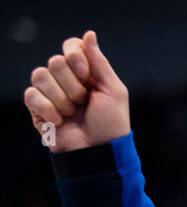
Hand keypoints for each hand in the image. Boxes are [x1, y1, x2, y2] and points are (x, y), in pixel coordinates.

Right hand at [24, 30, 129, 153]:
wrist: (99, 151)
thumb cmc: (111, 124)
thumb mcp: (114, 91)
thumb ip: (100, 63)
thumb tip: (89, 34)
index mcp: (85, 72)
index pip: (70, 46)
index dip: (75, 56)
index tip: (86, 75)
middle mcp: (65, 79)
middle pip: (55, 61)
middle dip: (73, 85)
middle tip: (83, 102)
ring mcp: (50, 93)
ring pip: (40, 75)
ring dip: (61, 98)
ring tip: (72, 113)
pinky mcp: (37, 108)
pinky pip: (31, 95)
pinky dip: (48, 109)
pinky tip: (60, 121)